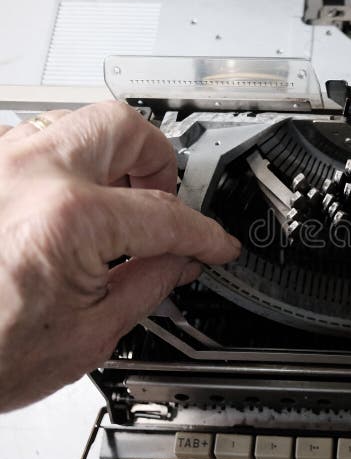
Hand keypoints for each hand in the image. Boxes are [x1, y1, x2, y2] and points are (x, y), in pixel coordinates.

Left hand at [0, 102, 239, 411]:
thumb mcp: (88, 336)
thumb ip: (150, 285)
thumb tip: (181, 260)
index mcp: (67, 219)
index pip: (165, 214)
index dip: (204, 234)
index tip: (215, 244)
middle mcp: (26, 174)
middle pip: (124, 126)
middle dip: (158, 162)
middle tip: (163, 200)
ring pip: (75, 122)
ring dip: (107, 159)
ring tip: (114, 205)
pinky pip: (31, 144)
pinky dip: (62, 168)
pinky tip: (66, 206)